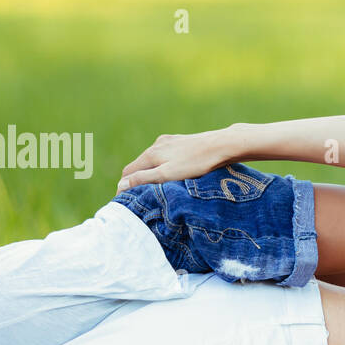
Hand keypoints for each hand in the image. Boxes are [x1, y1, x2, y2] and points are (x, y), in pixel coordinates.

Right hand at [116, 128, 234, 192]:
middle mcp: (157, 145)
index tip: (127, 202)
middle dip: (136, 181)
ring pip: (153, 160)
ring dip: (150, 174)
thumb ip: (144, 179)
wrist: (222, 145)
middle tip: (141, 198)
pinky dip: (163, 166)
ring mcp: (170, 142)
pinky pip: (166, 156)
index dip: (124, 187)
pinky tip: (173, 174)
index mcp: (151, 153)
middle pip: (139, 166)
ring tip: (156, 189)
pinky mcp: (182, 142)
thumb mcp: (168, 175)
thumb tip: (121, 185)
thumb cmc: (197, 163)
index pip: (128, 172)